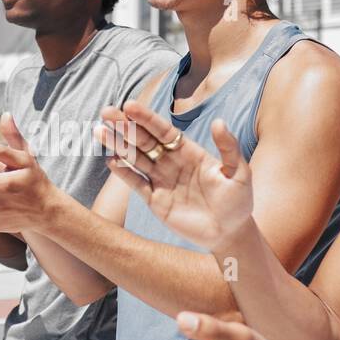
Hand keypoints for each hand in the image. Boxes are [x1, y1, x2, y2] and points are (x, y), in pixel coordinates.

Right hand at [95, 101, 254, 251]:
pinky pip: (136, 184)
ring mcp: (161, 181)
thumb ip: (228, 148)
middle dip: (125, 127)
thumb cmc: (238, 202)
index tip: (130, 106)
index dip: (147, 118)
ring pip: (135, 159)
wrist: (230, 234)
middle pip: (144, 141)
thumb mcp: (239, 173)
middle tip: (107, 112)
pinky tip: (110, 161)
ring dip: (118, 145)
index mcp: (189, 152)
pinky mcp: (155, 201)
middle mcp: (171, 162)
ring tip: (99, 131)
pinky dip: (123, 174)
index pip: (163, 131)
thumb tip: (218, 121)